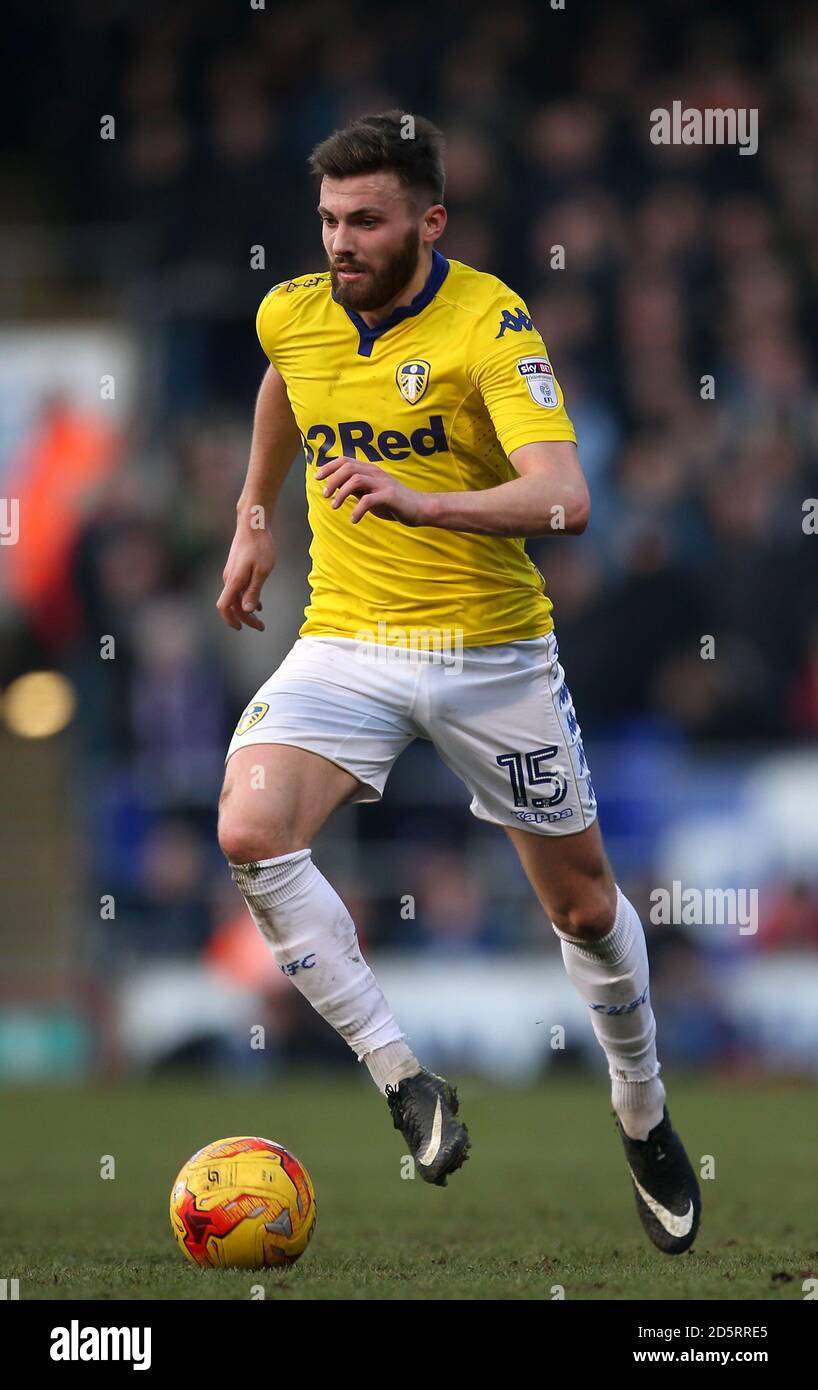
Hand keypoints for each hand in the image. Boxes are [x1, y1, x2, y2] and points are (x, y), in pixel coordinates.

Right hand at [217, 523, 275, 630]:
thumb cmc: (261, 546)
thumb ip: (254, 591)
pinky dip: (247, 598)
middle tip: (261, 627)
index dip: (230, 620)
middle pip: (232, 605)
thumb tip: (247, 611)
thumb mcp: (262, 571)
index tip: (241, 629)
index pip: (224, 606)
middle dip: (245, 619)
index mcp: (234, 580)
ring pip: (236, 597)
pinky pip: (239, 588)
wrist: (253, 523)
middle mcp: (229, 578)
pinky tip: (258, 603)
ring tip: (260, 618)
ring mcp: (231, 573)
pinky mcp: (236, 568)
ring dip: (246, 610)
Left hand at [315, 456, 430, 525]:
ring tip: (335, 506)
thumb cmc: (394, 503)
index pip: (346, 460)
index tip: (317, 477)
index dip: (329, 466)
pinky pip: (368, 500)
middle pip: (348, 467)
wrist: (420, 508)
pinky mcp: (389, 496)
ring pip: (356, 479)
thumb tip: (337, 488)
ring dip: (341, 493)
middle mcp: (376, 473)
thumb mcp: (371, 493)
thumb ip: (357, 489)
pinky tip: (354, 520)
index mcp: (370, 470)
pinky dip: (357, 510)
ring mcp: (383, 483)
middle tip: (325, 495)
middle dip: (332, 480)